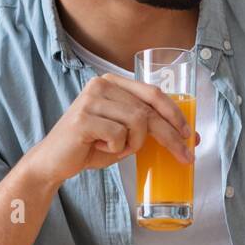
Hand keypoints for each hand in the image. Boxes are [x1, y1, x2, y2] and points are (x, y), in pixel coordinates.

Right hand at [24, 73, 195, 186]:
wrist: (54, 162)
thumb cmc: (91, 146)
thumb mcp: (125, 132)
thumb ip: (147, 125)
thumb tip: (187, 134)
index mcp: (113, 82)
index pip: (154, 93)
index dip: (176, 114)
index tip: (190, 135)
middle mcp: (101, 84)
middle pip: (149, 109)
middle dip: (171, 135)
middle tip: (185, 155)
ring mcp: (91, 99)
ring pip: (138, 122)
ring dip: (134, 144)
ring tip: (116, 149)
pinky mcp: (83, 118)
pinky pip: (119, 135)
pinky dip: (116, 149)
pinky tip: (99, 147)